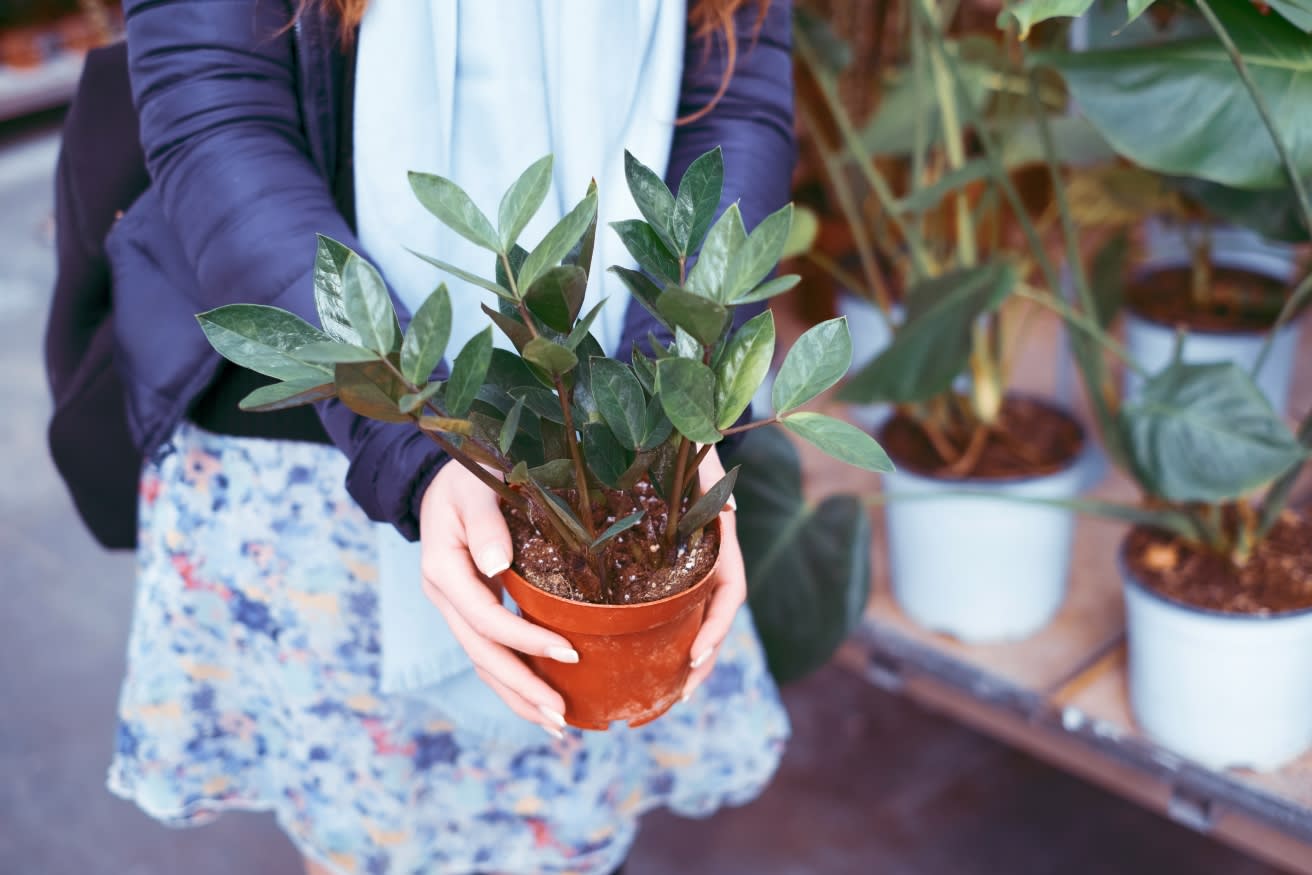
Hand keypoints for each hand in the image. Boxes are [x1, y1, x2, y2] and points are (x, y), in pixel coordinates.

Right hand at [418, 462, 576, 738]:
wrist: (448, 473)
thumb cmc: (469, 473)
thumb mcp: (475, 487)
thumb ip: (486, 523)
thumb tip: (496, 566)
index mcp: (443, 568)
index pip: (487, 618)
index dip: (527, 640)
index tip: (571, 653)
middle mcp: (444, 594)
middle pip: (482, 654)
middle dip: (522, 688)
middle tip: (562, 718)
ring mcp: (455, 605)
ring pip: (483, 661)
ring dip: (517, 695)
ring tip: (556, 724)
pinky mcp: (470, 607)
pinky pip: (490, 650)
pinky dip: (513, 677)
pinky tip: (541, 699)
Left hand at [681, 447, 744, 702]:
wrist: (678, 436)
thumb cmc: (689, 448)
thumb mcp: (702, 462)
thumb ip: (714, 481)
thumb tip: (731, 512)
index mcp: (722, 545)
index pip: (729, 595)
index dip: (716, 628)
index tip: (696, 654)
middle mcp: (710, 563)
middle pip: (713, 621)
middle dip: (702, 662)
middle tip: (681, 696)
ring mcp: (690, 570)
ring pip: (694, 622)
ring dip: (686, 661)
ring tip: (667, 697)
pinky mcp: (666, 572)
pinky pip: (670, 610)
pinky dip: (663, 639)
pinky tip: (643, 665)